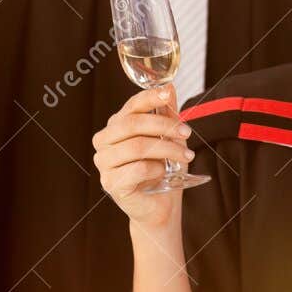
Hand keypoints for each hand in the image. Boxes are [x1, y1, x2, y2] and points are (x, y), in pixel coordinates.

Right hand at [91, 86, 193, 228]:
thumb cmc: (164, 168)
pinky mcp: (111, 183)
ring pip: (137, 146)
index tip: (167, 94)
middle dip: (165, 126)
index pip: (130, 106)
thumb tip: (169, 85)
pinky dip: (157, 169)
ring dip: (167, 149)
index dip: (149, 97)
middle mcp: (104, 142)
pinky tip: (163, 173)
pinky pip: (138, 168)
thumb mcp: (169, 137)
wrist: (161, 205)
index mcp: (116, 126)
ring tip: (185, 155)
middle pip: (133, 124)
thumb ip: (166, 112)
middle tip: (187, 133)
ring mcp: (104, 163)